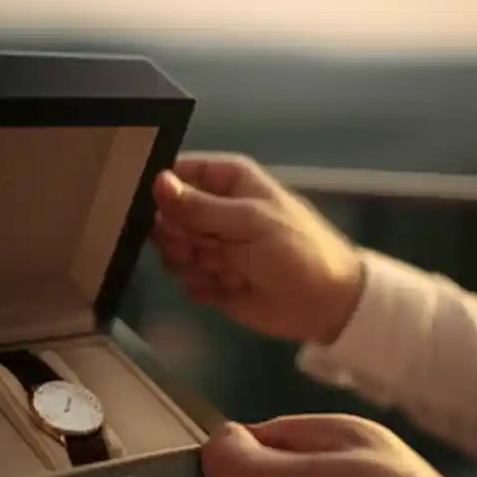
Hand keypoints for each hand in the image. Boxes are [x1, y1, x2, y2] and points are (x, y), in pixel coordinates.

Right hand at [151, 153, 364, 344]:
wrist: (326, 304)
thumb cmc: (296, 251)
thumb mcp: (250, 221)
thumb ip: (200, 206)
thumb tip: (156, 181)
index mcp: (229, 181)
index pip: (177, 172)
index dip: (160, 188)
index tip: (150, 206)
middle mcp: (216, 210)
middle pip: (166, 215)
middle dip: (177, 234)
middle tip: (201, 246)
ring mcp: (213, 247)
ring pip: (171, 250)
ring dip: (190, 262)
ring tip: (222, 268)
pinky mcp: (213, 281)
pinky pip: (186, 281)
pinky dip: (203, 286)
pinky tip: (228, 288)